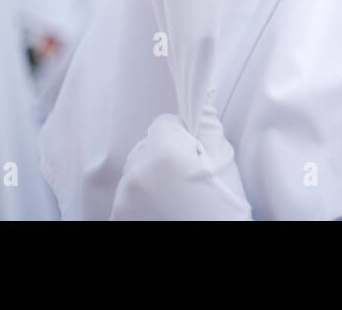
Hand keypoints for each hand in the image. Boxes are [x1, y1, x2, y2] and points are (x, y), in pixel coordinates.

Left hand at [111, 103, 252, 219]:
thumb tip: (199, 100)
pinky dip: (141, 200)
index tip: (194, 156)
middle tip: (187, 180)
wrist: (216, 241)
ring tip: (176, 199)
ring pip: (136, 172)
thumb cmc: (223, 209)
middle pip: (147, 147)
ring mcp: (123, 199)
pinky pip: (127, 196)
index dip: (182, 137)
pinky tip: (163, 211)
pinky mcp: (117, 217)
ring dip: (151, 178)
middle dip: (163, 157)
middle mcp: (137, 173)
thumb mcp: (224, 162)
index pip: (163, 123)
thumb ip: (207, 126)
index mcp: (164, 153)